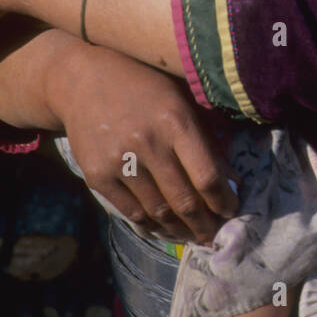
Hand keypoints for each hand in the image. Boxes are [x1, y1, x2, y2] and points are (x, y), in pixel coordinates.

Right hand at [49, 40, 238, 243]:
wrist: (83, 80)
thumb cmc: (143, 86)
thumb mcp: (181, 100)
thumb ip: (207, 138)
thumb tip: (233, 181)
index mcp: (175, 120)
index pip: (207, 176)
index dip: (224, 201)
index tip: (232, 211)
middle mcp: (147, 142)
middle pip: (184, 201)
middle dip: (204, 225)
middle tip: (215, 235)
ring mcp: (119, 161)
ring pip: (158, 212)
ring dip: (179, 230)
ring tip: (192, 234)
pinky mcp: (97, 175)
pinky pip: (131, 212)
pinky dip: (150, 224)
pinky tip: (163, 227)